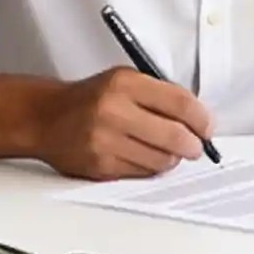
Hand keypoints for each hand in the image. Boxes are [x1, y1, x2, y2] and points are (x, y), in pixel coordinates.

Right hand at [33, 67, 213, 180]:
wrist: (45, 118)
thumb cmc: (90, 99)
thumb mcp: (123, 80)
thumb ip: (159, 95)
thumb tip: (198, 119)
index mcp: (125, 83)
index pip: (179, 103)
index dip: (202, 119)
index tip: (208, 128)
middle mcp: (114, 110)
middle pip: (175, 136)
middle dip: (193, 145)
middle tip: (195, 147)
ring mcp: (105, 141)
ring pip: (161, 160)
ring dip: (171, 158)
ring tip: (166, 151)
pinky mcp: (100, 166)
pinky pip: (141, 174)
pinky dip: (149, 168)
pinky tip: (142, 156)